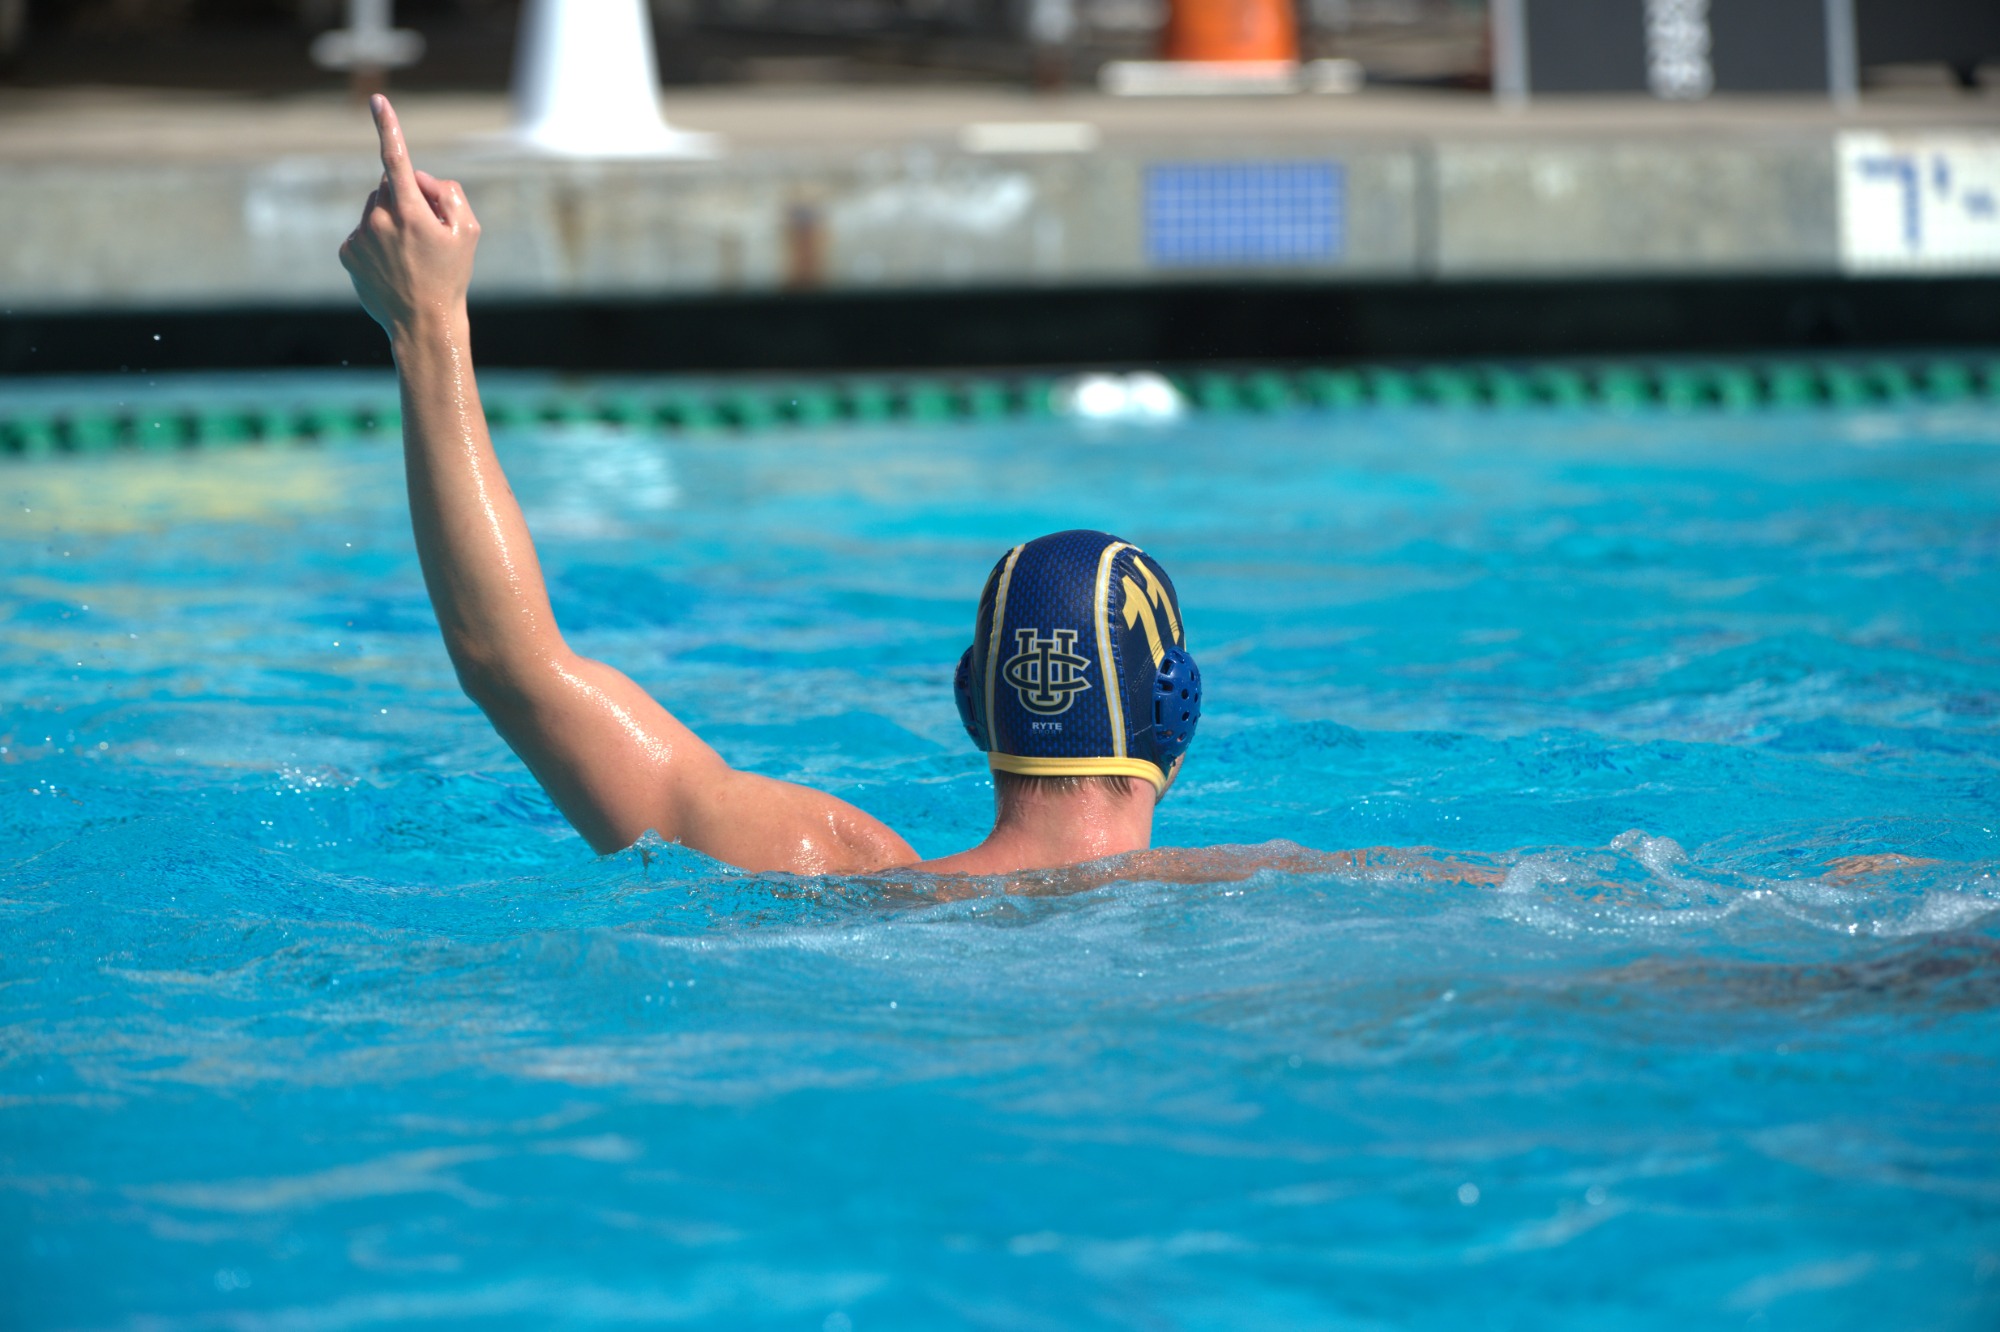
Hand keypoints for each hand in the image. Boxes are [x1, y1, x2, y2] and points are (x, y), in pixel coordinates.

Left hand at [338, 94, 479, 337]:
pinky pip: (363, 232)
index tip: (378, 100)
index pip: (396, 159)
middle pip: (388, 187)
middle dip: (406, 198)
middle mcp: (379, 219)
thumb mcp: (469, 232)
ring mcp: (360, 237)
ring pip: (374, 209)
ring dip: (391, 220)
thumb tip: (418, 178)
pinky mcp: (348, 253)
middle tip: (427, 234)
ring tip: (410, 255)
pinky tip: (393, 266)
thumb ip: (449, 192)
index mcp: (410, 212)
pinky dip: (377, 241)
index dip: (388, 127)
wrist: (423, 324)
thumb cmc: (451, 276)